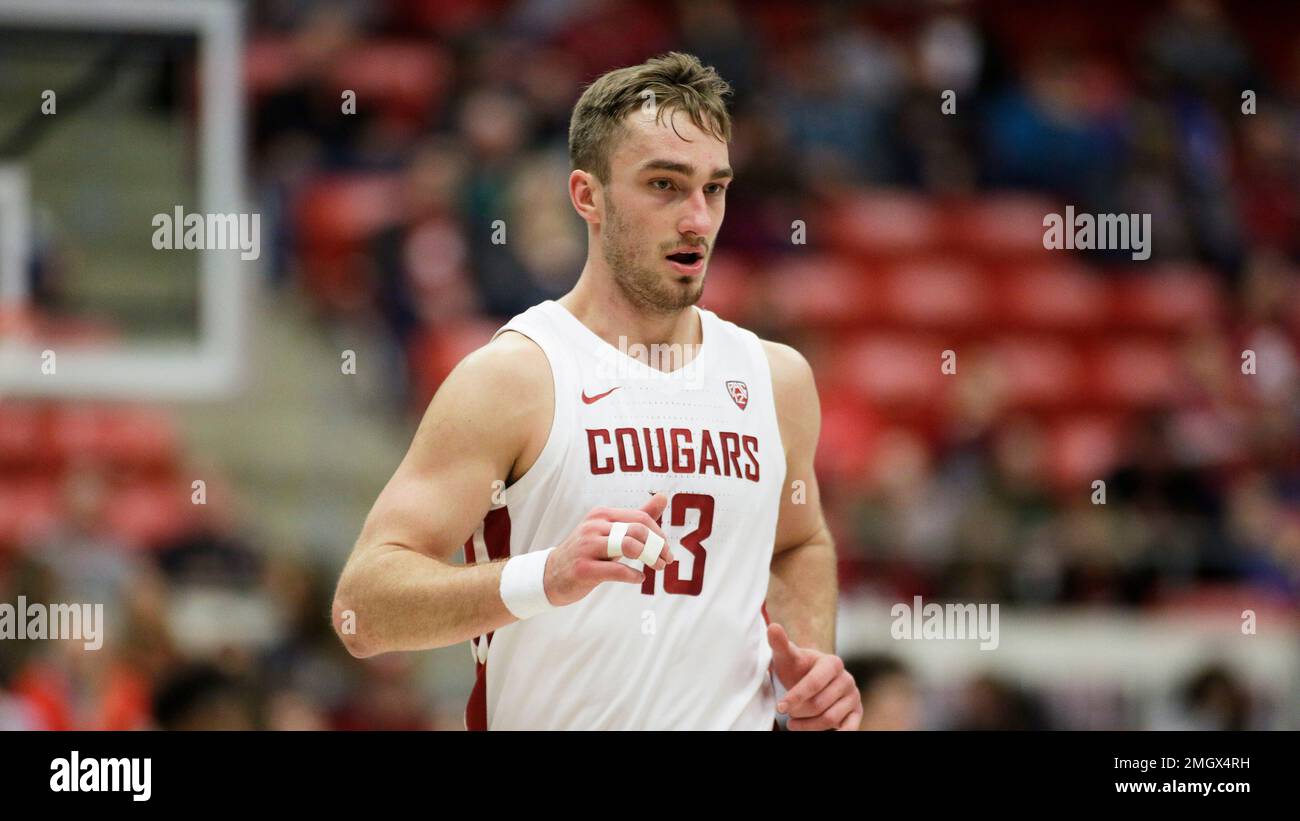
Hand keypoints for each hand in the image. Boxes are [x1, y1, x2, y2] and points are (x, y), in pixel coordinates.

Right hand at [542, 493, 675, 606]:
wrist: (550, 575)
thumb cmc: (587, 552)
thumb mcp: (611, 532)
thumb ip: (637, 516)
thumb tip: (663, 496)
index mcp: (602, 514)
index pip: (640, 518)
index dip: (659, 534)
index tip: (666, 549)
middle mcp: (593, 526)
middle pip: (638, 530)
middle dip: (658, 546)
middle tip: (666, 561)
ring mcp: (586, 547)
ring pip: (629, 546)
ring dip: (650, 559)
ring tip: (657, 568)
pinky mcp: (583, 569)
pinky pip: (616, 570)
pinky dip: (633, 575)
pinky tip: (638, 578)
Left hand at [767, 622, 861, 730]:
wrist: (811, 677)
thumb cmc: (797, 668)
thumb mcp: (788, 656)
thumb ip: (780, 643)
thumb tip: (773, 627)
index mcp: (832, 663)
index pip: (813, 684)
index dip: (795, 697)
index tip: (780, 708)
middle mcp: (847, 678)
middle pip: (820, 704)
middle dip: (799, 712)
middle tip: (787, 715)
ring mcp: (853, 695)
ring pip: (830, 719)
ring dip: (808, 726)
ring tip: (793, 724)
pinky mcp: (857, 711)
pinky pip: (851, 727)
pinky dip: (838, 733)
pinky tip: (821, 733)